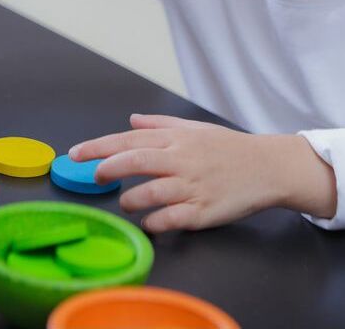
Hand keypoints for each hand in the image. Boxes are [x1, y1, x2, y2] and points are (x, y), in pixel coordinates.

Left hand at [68, 113, 336, 231]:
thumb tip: (130, 121)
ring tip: (126, 203)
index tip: (76, 153)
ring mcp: (193, 187)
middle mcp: (182, 161)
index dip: (99, 147)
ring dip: (130, 200)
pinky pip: (171, 219)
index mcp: (177, 139)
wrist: (268, 167)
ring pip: (151, 193)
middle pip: (136, 162)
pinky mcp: (203, 211)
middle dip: (108, 168)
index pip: (129, 140)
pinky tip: (148, 222)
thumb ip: (160, 126)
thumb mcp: (194, 129)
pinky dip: (154, 222)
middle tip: (95, 177)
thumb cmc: (229, 148)